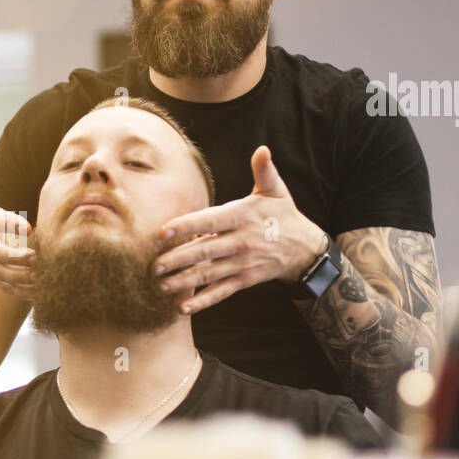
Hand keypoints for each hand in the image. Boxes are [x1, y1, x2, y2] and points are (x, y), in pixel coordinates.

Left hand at [151, 146, 325, 313]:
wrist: (305, 249)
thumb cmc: (283, 215)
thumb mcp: (276, 191)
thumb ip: (264, 171)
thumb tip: (262, 150)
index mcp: (241, 217)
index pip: (209, 221)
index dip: (186, 226)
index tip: (163, 231)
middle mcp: (240, 242)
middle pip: (204, 251)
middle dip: (178, 259)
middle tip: (153, 265)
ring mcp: (242, 264)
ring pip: (209, 274)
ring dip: (184, 281)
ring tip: (161, 285)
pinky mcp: (244, 280)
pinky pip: (221, 292)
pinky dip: (203, 302)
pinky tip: (183, 308)